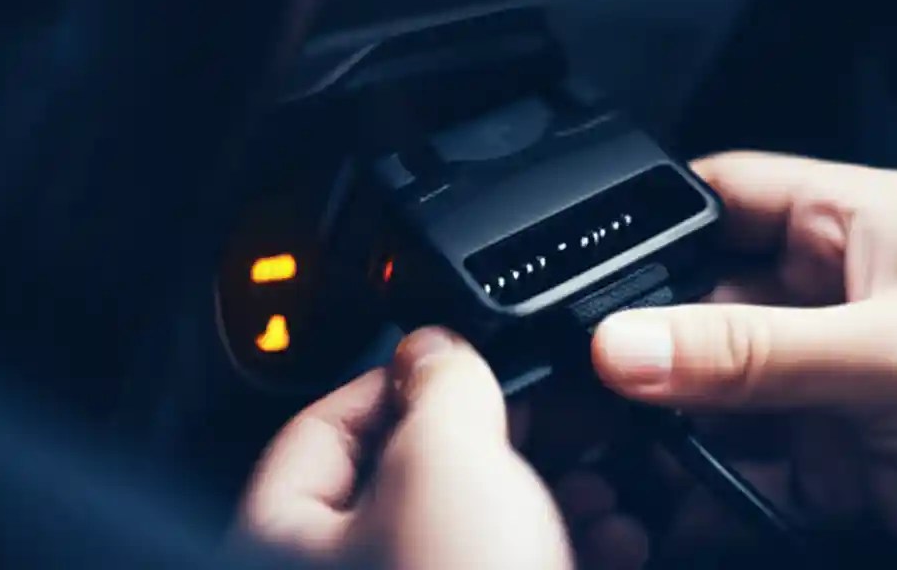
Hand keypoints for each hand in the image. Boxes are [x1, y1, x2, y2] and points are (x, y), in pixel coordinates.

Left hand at [234, 327, 571, 569]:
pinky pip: (516, 565)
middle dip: (494, 437)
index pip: (318, 429)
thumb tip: (436, 348)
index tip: (458, 361)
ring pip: (474, 527)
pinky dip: (569, 541)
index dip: (395, 379)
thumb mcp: (444, 463)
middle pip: (410, 476)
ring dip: (545, 490)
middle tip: (545, 411)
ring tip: (596, 477)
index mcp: (285, 544)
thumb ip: (436, 385)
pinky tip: (611, 535)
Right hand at [589, 152, 896, 567]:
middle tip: (584, 379)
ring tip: (615, 445)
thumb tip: (625, 343)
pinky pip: (749, 459)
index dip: (646, 222)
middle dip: (644, 341)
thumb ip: (748, 350)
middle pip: (700, 301)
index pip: (719, 195)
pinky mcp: (837, 450)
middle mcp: (830, 293)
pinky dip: (710, 480)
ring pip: (716, 388)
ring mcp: (829, 375)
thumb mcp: (888, 353)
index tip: (574, 269)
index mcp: (850, 224)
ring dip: (671, 419)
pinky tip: (674, 497)